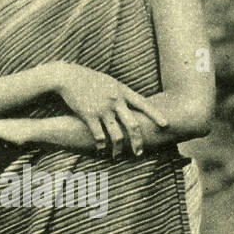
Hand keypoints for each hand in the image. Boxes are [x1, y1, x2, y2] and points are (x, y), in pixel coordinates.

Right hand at [52, 61, 167, 157]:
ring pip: (116, 135)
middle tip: (139, 153)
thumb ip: (121, 93)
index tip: (165, 125)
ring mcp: (103, 109)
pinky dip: (101, 146)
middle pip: (133, 125)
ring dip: (118, 149)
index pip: (143, 104)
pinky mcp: (89, 116)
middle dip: (138, 142)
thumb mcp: (109, 82)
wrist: (68, 77)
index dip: (155, 115)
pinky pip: (99, 137)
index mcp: (122, 91)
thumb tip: (132, 103)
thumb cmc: (89, 79)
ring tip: (117, 156)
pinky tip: (101, 151)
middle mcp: (115, 101)